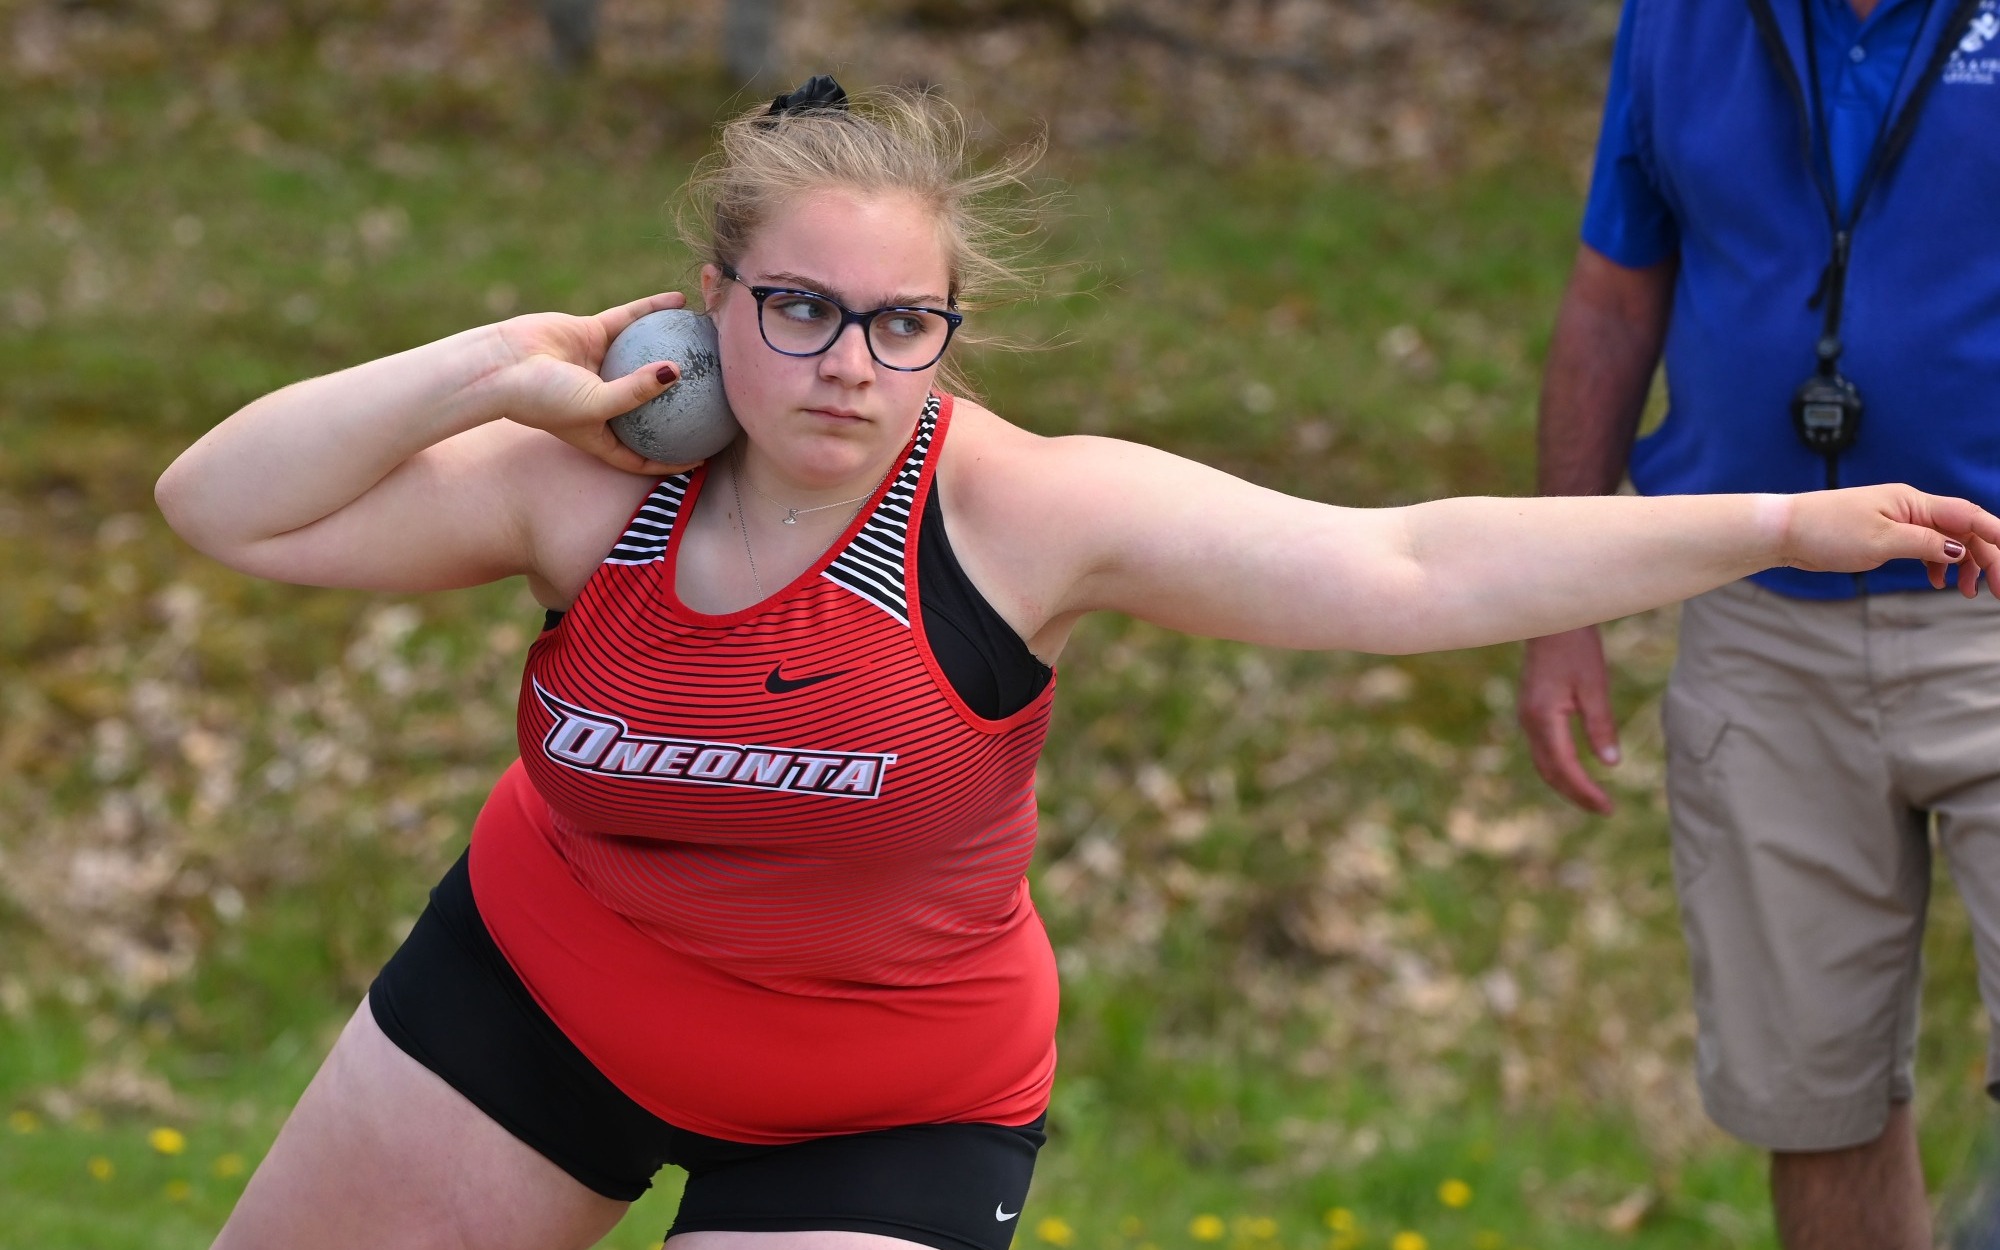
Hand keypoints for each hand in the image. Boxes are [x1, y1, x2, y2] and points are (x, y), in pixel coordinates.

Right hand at [485, 292, 704, 475]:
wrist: (498, 364)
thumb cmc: (542, 398)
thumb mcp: (596, 405)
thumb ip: (637, 392)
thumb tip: (678, 371)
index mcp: (602, 434)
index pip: (644, 455)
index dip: (674, 459)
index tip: (705, 455)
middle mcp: (603, 401)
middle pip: (652, 405)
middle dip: (684, 402)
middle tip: (719, 395)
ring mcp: (600, 366)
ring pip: (647, 355)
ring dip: (675, 346)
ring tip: (708, 340)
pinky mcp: (592, 334)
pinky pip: (630, 320)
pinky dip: (652, 310)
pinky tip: (679, 301)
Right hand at [1518, 626, 1619, 813]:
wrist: (1548, 617)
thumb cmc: (1575, 645)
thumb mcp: (1594, 684)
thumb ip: (1601, 725)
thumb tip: (1611, 765)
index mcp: (1543, 718)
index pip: (1565, 768)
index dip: (1586, 792)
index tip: (1609, 808)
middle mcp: (1529, 722)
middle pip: (1550, 772)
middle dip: (1576, 794)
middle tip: (1605, 809)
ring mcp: (1526, 716)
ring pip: (1543, 762)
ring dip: (1566, 783)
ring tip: (1592, 796)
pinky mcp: (1531, 710)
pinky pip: (1542, 749)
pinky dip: (1559, 766)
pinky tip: (1575, 769)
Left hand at [1778, 485, 1999, 595]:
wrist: (1785, 530)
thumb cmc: (1826, 531)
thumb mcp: (1880, 542)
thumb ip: (1923, 544)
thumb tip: (1959, 550)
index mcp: (1915, 503)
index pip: (1970, 517)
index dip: (1997, 538)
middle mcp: (1911, 507)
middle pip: (1964, 530)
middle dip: (1985, 558)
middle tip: (1994, 590)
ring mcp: (1899, 520)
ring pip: (1946, 539)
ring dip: (1963, 563)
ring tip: (1964, 592)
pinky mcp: (1885, 534)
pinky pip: (1925, 545)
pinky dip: (1937, 562)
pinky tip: (1937, 581)